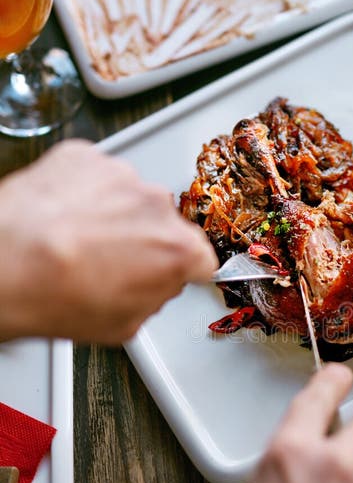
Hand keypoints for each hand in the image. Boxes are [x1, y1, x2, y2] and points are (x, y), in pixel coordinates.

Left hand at [0, 140, 217, 342]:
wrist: (5, 266)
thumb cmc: (57, 295)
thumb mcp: (125, 325)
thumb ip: (156, 297)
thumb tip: (154, 286)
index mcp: (178, 249)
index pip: (202, 258)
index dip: (183, 269)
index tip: (169, 272)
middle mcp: (156, 204)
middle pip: (165, 222)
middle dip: (145, 239)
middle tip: (111, 262)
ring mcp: (121, 175)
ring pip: (130, 195)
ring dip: (114, 213)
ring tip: (80, 240)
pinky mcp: (85, 157)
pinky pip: (95, 174)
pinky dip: (85, 191)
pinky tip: (65, 217)